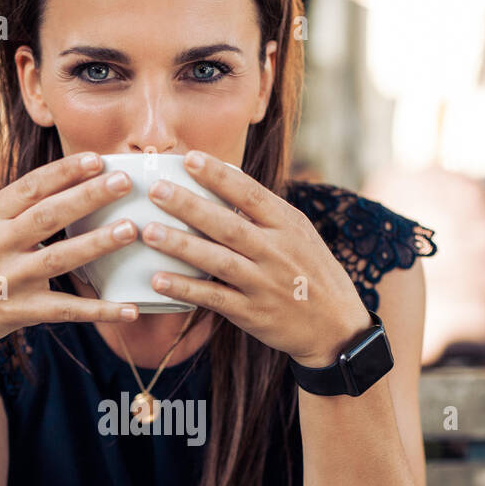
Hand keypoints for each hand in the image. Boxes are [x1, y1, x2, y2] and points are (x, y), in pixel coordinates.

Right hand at [0, 152, 145, 353]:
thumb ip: (17, 206)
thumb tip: (68, 178)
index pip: (30, 187)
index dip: (65, 172)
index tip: (97, 158)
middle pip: (48, 216)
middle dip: (88, 196)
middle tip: (124, 182)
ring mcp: (9, 280)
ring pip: (59, 259)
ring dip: (96, 244)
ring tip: (129, 230)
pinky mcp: (20, 312)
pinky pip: (66, 310)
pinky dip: (99, 310)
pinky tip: (129, 308)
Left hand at [139, 150, 371, 367]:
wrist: (336, 327)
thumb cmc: (311, 272)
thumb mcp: (300, 235)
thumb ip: (266, 213)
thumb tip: (226, 179)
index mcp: (288, 225)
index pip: (250, 194)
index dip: (219, 176)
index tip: (190, 158)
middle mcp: (276, 252)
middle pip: (227, 224)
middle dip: (189, 206)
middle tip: (156, 190)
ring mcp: (264, 284)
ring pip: (218, 260)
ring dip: (181, 246)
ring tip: (148, 232)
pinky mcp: (253, 314)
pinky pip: (214, 298)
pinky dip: (186, 289)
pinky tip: (158, 280)